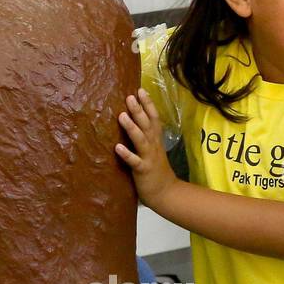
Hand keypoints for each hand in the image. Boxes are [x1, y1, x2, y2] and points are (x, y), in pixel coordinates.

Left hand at [115, 90, 177, 213]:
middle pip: (147, 124)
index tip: (140, 90)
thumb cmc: (157, 171)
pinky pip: (134, 161)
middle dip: (139, 110)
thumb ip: (146, 137)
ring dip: (131, 127)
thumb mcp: (154, 151)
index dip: (148, 104)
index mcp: (156, 140)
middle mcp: (153, 146)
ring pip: (141, 139)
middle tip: (130, 96)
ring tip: (121, 115)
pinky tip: (117, 148)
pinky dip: (126, 154)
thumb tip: (136, 122)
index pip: (154, 118)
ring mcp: (149, 158)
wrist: (166, 193)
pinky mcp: (143, 170)